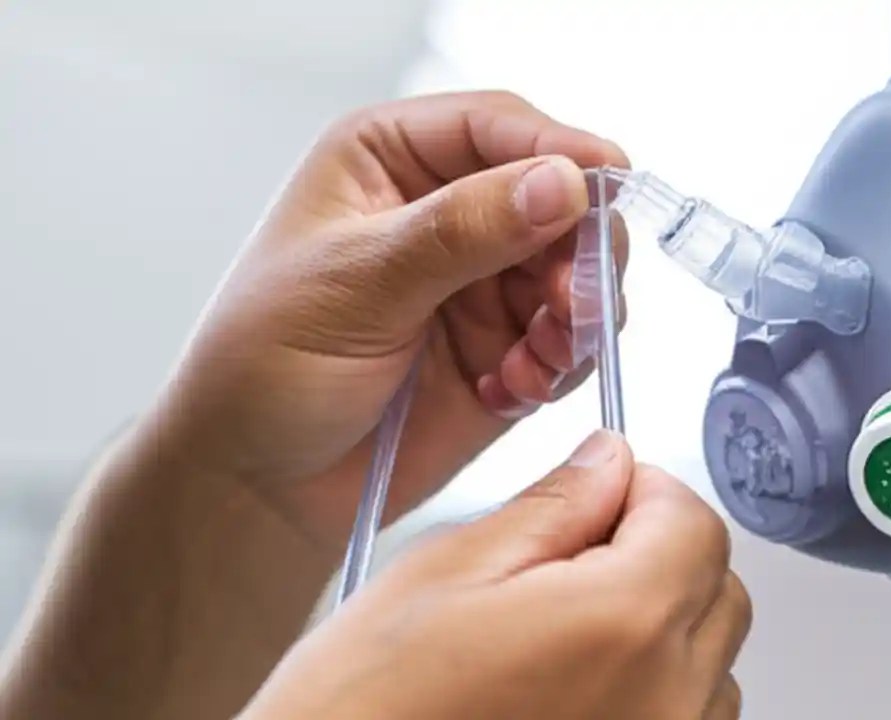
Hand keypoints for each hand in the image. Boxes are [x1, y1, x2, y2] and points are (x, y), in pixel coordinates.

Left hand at [137, 91, 629, 547]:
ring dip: (573, 318)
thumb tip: (561, 185)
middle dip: (576, 251)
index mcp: (392, 160)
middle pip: (559, 198)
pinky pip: (570, 340)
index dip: (561, 150)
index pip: (499, 127)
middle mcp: (448, 211)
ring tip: (534, 363)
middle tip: (568, 303)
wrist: (260, 485)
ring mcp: (482, 281)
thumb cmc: (265, 367)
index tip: (609, 181)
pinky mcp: (507, 346)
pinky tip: (509, 392)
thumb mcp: (355, 285)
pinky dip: (558, 366)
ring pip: (577, 272)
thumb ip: (462, 231)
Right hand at [239, 431, 752, 719]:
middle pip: (717, 587)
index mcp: (622, 625)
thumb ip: (552, 506)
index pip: (694, 521)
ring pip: (710, 659)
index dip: (644, 492)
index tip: (599, 495)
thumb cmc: (367, 711)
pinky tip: (576, 686)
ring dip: (662, 625)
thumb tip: (606, 464)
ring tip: (565, 632)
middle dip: (660, 551)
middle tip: (574, 556)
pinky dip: (655, 688)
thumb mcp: (448, 571)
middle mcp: (664, 699)